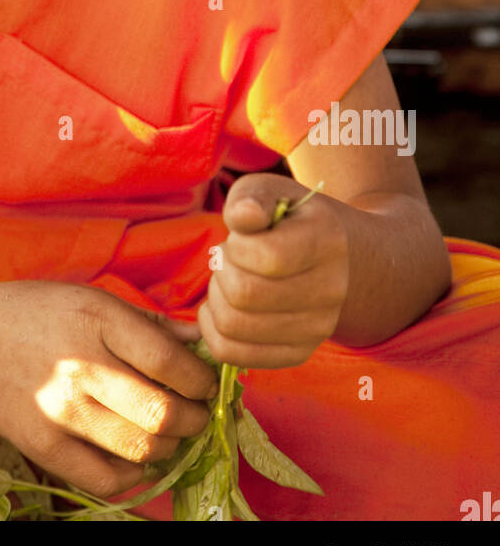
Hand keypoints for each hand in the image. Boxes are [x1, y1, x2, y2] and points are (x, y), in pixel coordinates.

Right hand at [0, 280, 217, 499]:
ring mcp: (61, 413)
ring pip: (142, 450)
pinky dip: (133, 476)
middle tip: (196, 412)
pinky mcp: (43, 449)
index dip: (201, 379)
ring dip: (170, 447)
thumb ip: (148, 324)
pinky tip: (138, 458)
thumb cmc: (33, 312)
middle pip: (162, 413)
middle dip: (195, 418)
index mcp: (97, 320)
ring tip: (170, 433)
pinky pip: (105, 480)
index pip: (170, 362)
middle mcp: (80, 368)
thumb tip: (201, 342)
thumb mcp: (90, 298)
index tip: (206, 382)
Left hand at [198, 173, 348, 368]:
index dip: (238, 246)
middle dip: (222, 271)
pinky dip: (212, 329)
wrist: (331, 257)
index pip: (269, 257)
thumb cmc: (288, 219)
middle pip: (245, 295)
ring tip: (230, 279)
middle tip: (229, 259)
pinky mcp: (297, 353)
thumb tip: (243, 216)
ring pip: (234, 326)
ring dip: (216, 298)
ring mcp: (317, 328)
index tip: (239, 237)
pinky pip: (233, 354)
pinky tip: (223, 306)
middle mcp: (331, 290)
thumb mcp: (270, 191)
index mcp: (327, 241)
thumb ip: (252, 197)